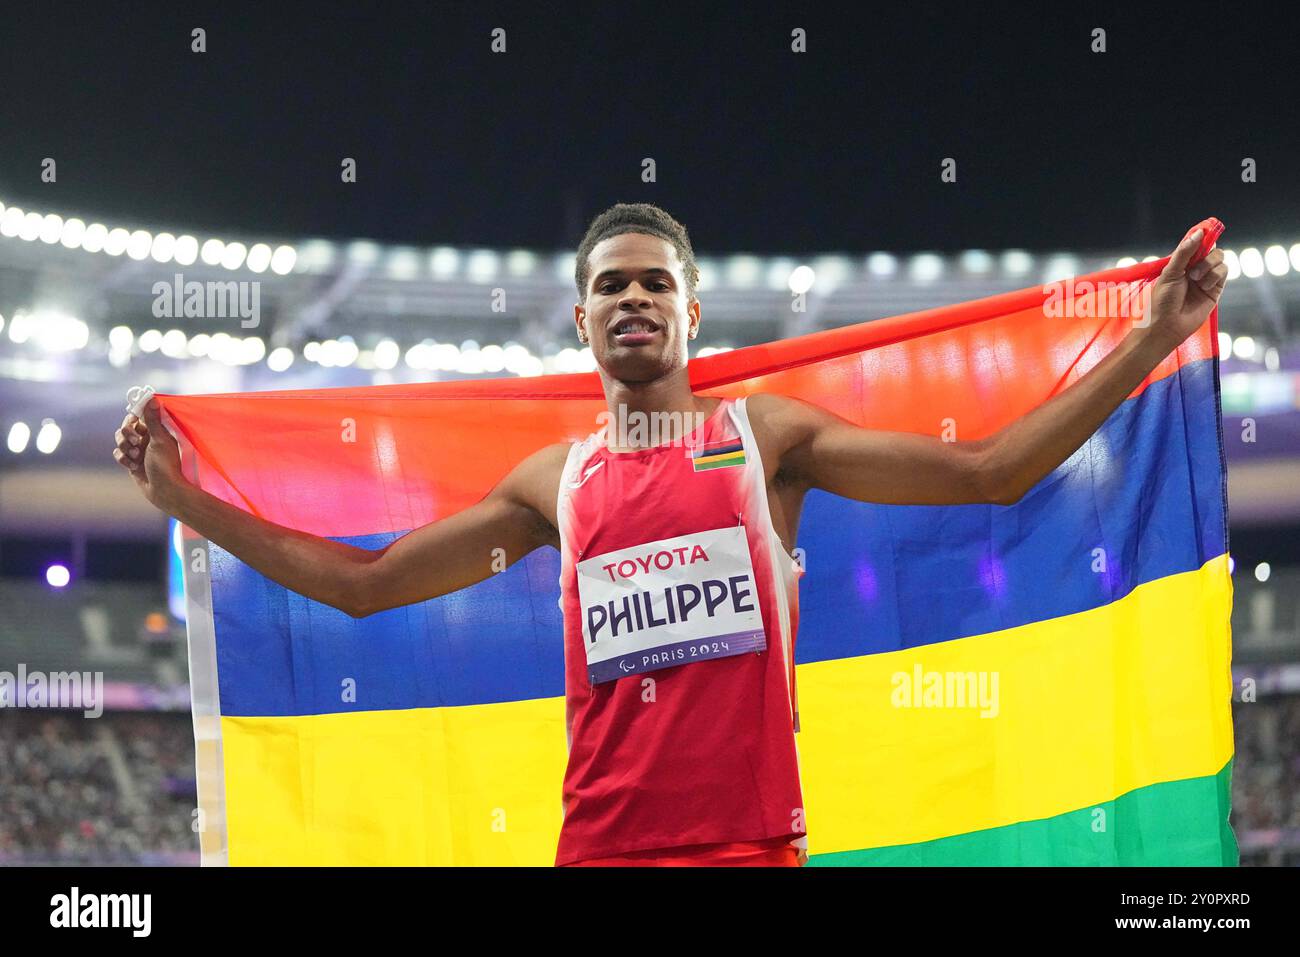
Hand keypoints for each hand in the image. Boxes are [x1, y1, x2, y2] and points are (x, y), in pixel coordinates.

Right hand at [112, 399, 186, 511]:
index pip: (138, 415)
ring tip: (136, 456)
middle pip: (125, 427)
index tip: (132, 420)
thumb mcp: (159, 440)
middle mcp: (147, 438)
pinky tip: (134, 467)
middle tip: (136, 442)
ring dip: (125, 448)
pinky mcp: (131, 461)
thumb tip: (152, 398)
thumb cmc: (165, 465)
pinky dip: (123, 459)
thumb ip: (152, 420)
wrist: (163, 491)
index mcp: (157, 430)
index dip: (132, 417)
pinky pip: (118, 453)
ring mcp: (138, 450)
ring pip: (119, 440)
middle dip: (127, 434)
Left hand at [1146, 227, 1227, 349]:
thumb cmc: (1162, 301)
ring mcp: (1206, 279)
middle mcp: (1195, 269)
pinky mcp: (1216, 289)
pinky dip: (1214, 276)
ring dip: (1208, 266)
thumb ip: (1184, 252)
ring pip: (1220, 259)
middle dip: (1206, 254)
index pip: (1196, 244)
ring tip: (1194, 279)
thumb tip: (1199, 233)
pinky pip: (1224, 272)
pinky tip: (1203, 286)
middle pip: (1212, 249)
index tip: (1207, 229)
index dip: (1203, 235)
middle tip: (1193, 266)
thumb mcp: (1170, 272)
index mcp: (1181, 263)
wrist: (1167, 326)